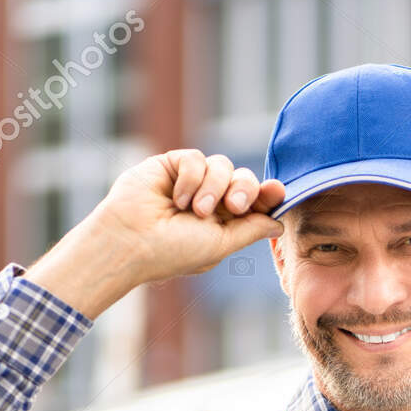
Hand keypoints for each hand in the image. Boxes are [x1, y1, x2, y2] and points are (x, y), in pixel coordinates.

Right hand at [26, 149, 285, 317]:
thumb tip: (279, 225)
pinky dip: (190, 178)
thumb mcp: (220, 244)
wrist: (131, 241)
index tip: (278, 191)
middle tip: (232, 206)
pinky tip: (176, 198)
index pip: (254, 202)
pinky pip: (196, 158)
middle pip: (243, 179)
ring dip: (213, 187)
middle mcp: (209, 200)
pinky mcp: (171, 165)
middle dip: (243, 190)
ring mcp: (190, 181)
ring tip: (194, 210)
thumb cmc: (172, 251)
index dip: (268, 195)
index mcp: (222, 222)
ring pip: (222, 165)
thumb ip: (250, 230)